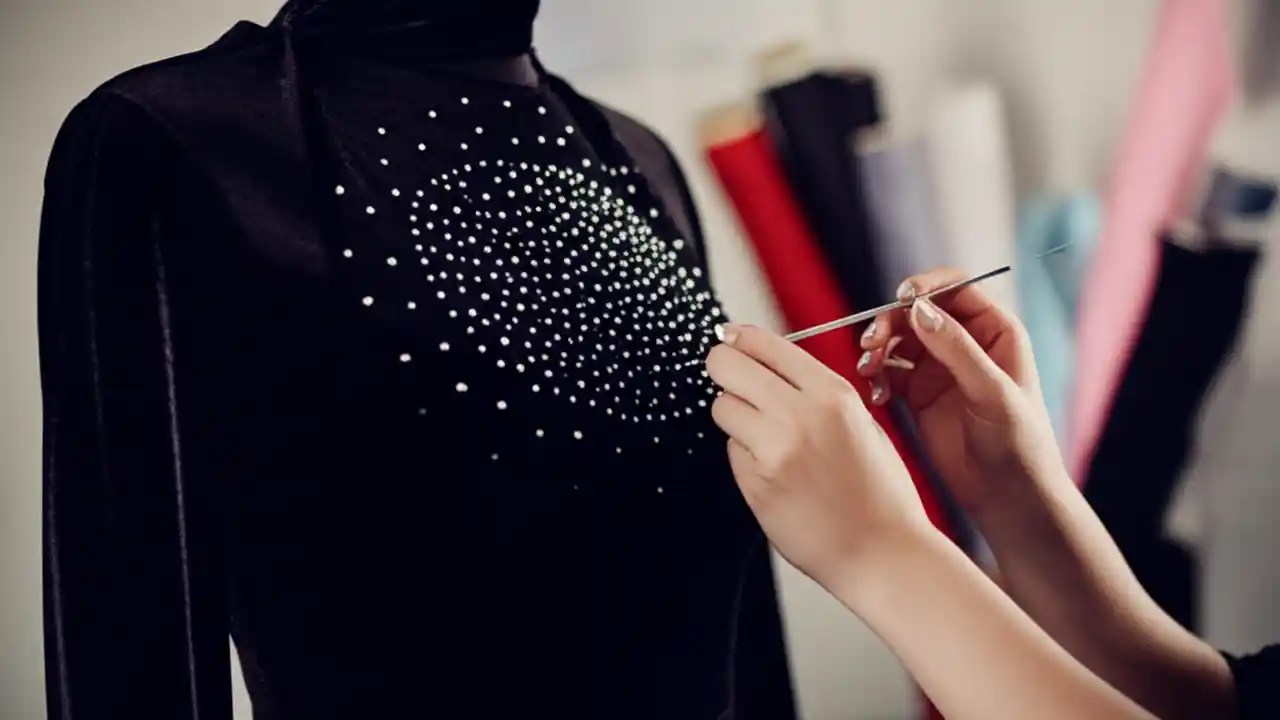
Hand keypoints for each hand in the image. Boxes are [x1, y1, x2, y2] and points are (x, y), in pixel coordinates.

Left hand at [705, 324, 934, 587]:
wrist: (883, 553)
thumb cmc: (879, 492)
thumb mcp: (860, 422)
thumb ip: (814, 392)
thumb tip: (766, 366)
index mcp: (832, 393)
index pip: (762, 343)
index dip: (738, 339)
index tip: (729, 339)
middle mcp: (800, 415)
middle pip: (725, 366)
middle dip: (723, 369)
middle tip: (729, 379)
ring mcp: (775, 450)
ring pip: (722, 407)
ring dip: (734, 417)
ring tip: (766, 439)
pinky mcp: (756, 484)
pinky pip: (732, 452)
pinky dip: (744, 458)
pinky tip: (775, 475)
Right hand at [857, 268, 1065, 514]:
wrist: (1008, 497)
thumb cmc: (1019, 444)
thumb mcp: (992, 392)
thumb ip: (956, 349)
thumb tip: (919, 309)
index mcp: (995, 332)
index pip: (955, 289)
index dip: (924, 287)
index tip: (899, 299)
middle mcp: (965, 344)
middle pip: (917, 312)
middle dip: (890, 322)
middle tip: (871, 343)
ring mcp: (939, 369)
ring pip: (898, 340)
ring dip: (877, 349)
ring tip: (868, 370)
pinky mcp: (918, 395)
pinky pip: (888, 372)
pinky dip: (876, 378)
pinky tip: (877, 397)